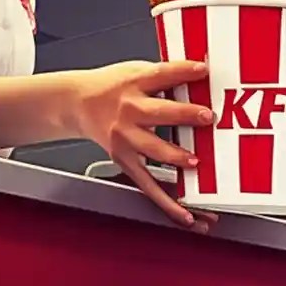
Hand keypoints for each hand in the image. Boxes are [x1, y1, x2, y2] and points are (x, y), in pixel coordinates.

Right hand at [72, 60, 219, 232]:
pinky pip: (148, 184)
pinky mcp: (126, 160)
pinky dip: (167, 202)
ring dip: (176, 157)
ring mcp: (126, 138)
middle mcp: (129, 111)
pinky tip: (186, 215)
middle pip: (158, 113)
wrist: (78, 103)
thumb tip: (204, 76)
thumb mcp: (137, 70)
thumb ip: (166, 75)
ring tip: (195, 163)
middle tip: (208, 117)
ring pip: (153, 150)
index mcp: (135, 83)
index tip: (203, 70)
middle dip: (185, 115)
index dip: (183, 71)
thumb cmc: (112, 87)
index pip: (161, 74)